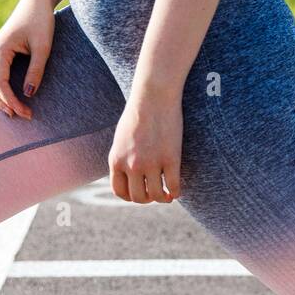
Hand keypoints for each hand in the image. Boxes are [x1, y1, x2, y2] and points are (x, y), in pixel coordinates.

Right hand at [0, 0, 54, 118]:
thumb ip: (36, 71)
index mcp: (0, 50)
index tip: (26, 113)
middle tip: (23, 116)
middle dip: (5, 103)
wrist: (37, 1)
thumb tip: (29, 94)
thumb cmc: (41, 22)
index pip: (0, 84)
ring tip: (8, 112)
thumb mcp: (43, 47)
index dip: (12, 101)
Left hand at [108, 86, 183, 203]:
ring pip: (156, 195)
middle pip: (138, 197)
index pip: (120, 191)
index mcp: (117, 160)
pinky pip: (173, 187)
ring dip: (162, 198)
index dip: (130, 196)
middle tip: (155, 193)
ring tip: (167, 194)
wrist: (153, 96)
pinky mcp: (171, 159)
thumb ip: (123, 157)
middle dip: (147, 199)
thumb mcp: (121, 138)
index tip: (140, 193)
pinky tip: (177, 190)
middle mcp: (132, 165)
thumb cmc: (138, 112)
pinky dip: (176, 193)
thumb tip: (129, 174)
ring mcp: (151, 163)